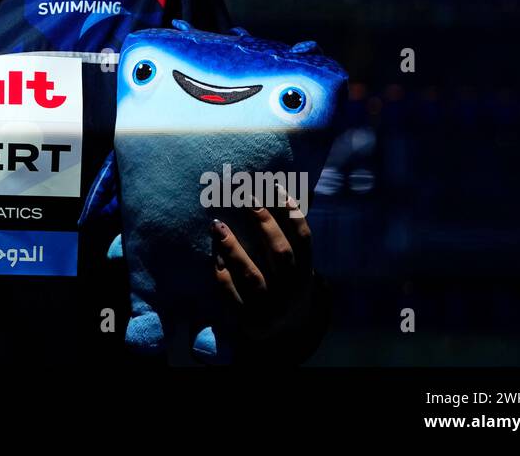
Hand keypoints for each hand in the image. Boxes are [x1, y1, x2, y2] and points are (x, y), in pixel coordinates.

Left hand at [209, 184, 315, 346]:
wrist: (283, 334)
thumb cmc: (284, 285)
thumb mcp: (294, 266)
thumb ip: (285, 236)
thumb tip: (271, 188)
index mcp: (305, 273)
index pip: (303, 238)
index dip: (291, 211)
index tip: (273, 185)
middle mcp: (291, 291)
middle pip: (281, 255)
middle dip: (264, 224)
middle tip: (246, 197)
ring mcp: (271, 307)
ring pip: (254, 277)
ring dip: (234, 250)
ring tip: (217, 225)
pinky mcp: (249, 320)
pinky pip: (233, 297)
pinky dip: (223, 276)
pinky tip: (214, 257)